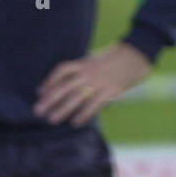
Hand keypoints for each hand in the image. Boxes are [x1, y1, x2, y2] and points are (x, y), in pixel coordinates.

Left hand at [33, 41, 151, 125]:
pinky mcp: (111, 89)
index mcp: (85, 62)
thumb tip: (75, 81)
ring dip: (62, 109)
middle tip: (37, 111)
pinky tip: (76, 122)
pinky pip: (94, 104)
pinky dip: (84, 113)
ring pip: (76, 96)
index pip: (61, 70)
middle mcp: (89, 71)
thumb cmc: (118, 58)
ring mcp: (99, 81)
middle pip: (64, 86)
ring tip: (51, 120)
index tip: (39, 92)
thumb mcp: (98, 59)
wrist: (138, 54)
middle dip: (50, 99)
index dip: (49, 81)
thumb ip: (86, 69)